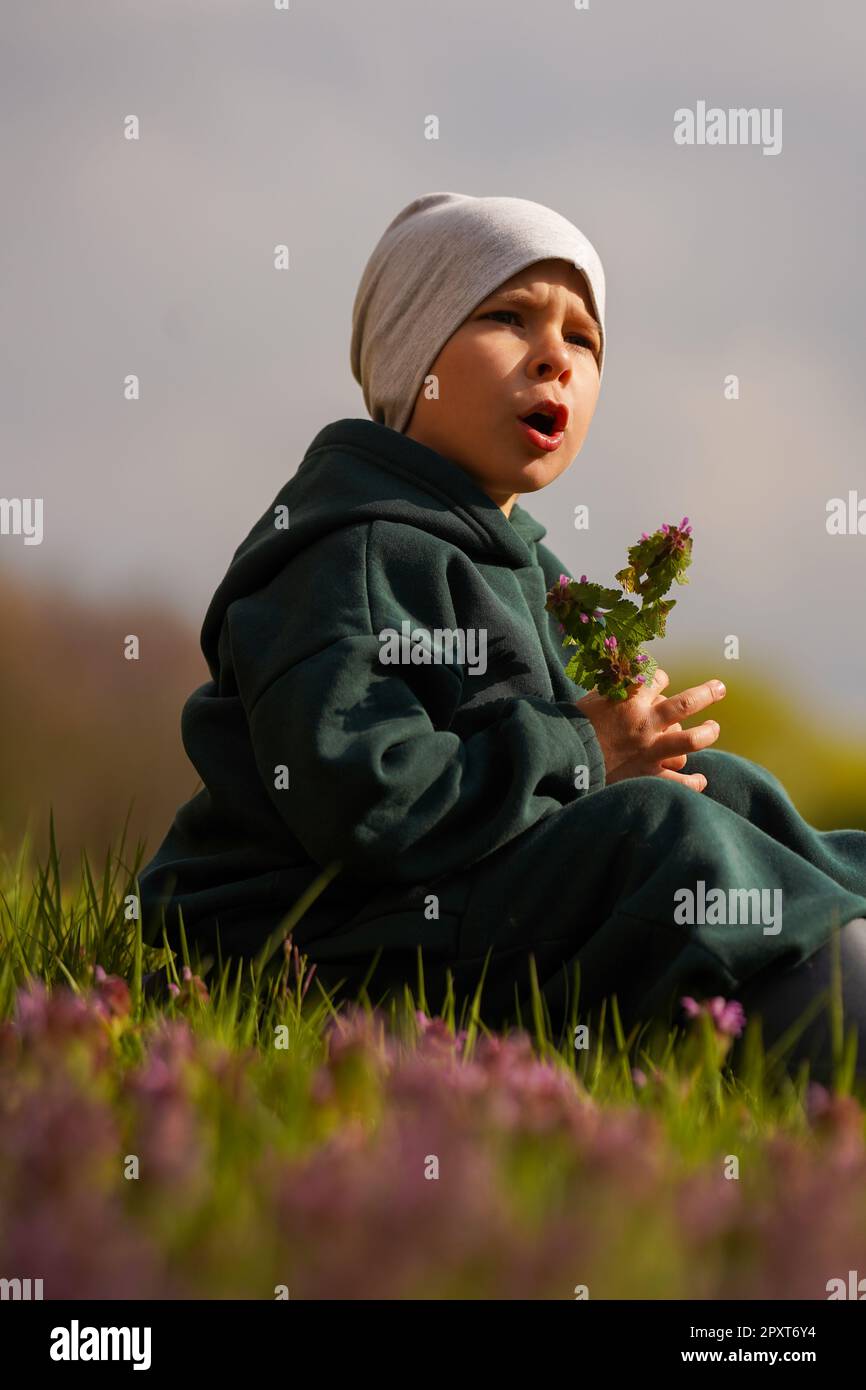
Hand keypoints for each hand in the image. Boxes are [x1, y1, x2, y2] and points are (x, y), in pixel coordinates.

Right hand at [575, 668, 725, 790]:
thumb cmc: (577, 726)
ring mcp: (650, 750)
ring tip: (712, 728)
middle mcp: (645, 723)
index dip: (660, 679)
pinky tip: (701, 779)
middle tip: (719, 688)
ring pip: (691, 739)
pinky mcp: (648, 775)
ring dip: (706, 733)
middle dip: (707, 693)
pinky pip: (680, 781)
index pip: (659, 679)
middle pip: (686, 703)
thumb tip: (637, 672)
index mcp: (629, 700)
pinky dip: (694, 781)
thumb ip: (618, 687)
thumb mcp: (595, 698)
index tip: (658, 683)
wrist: (564, 759)